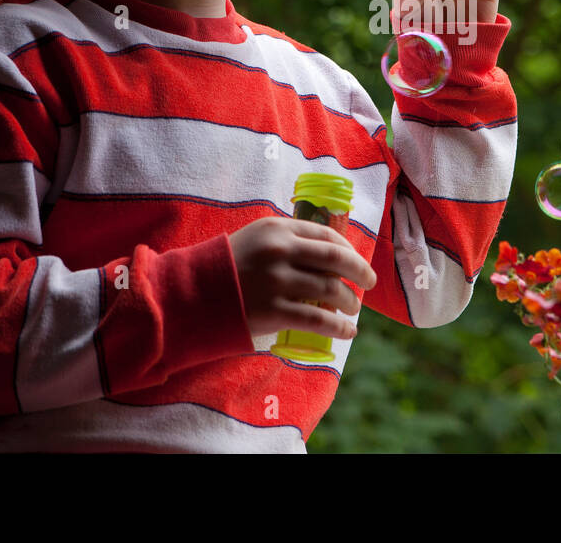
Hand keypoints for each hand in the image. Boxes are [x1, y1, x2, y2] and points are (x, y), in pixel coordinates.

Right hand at [228, 216, 377, 339]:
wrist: (191, 293)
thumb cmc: (226, 266)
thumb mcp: (256, 239)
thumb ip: (287, 241)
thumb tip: (328, 257)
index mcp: (277, 228)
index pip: (326, 235)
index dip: (348, 250)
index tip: (356, 261)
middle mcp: (280, 251)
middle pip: (335, 259)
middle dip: (359, 271)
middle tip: (369, 283)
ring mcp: (277, 282)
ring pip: (329, 290)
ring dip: (349, 301)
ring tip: (354, 309)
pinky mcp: (273, 311)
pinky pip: (317, 319)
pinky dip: (338, 327)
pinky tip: (347, 332)